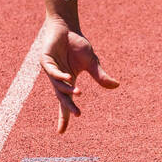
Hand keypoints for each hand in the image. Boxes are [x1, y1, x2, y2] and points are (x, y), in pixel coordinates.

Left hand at [39, 16, 118, 132]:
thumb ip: (101, 76)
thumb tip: (116, 86)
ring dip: (67, 90)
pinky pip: (52, 72)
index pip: (65, 103)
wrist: (66, 27)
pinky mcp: (45, 60)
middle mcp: (57, 79)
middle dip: (68, 108)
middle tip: (77, 115)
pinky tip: (68, 78)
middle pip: (61, 98)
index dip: (64, 117)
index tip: (61, 133)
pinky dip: (60, 76)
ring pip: (58, 86)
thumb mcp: (92, 63)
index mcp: (67, 82)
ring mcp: (50, 70)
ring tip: (78, 93)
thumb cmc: (77, 44)